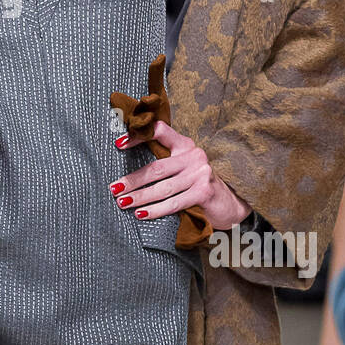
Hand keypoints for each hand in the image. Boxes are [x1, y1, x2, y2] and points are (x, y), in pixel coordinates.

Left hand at [110, 120, 251, 229]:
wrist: (230, 204)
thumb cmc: (198, 185)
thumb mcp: (183, 169)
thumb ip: (164, 164)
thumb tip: (128, 174)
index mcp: (185, 145)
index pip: (160, 131)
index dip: (138, 135)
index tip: (118, 144)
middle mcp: (193, 155)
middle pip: (156, 167)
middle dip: (133, 180)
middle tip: (114, 188)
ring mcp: (200, 173)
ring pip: (162, 187)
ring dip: (140, 197)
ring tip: (123, 203)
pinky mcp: (204, 191)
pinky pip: (174, 202)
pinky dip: (155, 210)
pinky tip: (141, 214)